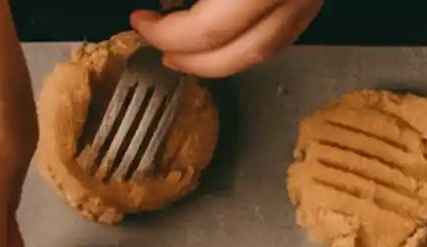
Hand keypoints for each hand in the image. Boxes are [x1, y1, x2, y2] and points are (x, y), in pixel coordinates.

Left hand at [131, 0, 321, 77]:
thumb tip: (164, 1)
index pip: (208, 29)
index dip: (166, 33)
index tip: (141, 23)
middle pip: (243, 51)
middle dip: (195, 59)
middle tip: (162, 50)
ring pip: (268, 46)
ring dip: (224, 56)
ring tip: (188, 49)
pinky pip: (286, 25)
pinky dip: (252, 37)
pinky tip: (228, 32)